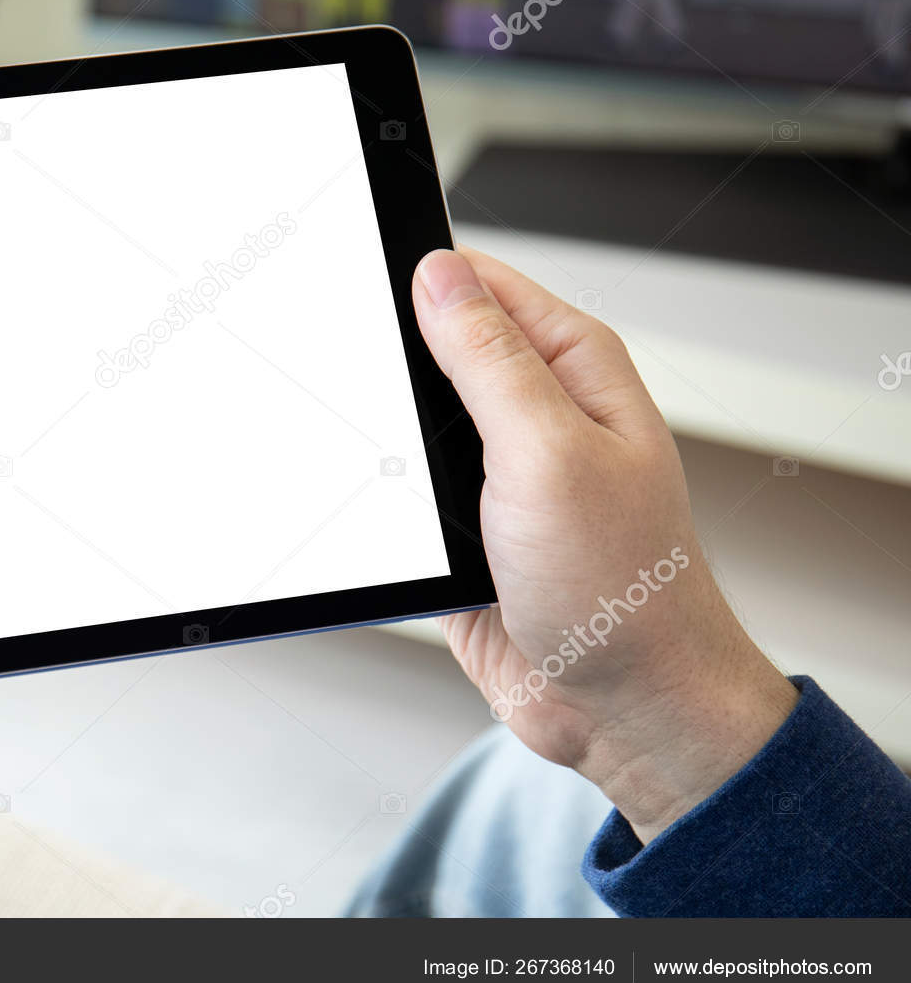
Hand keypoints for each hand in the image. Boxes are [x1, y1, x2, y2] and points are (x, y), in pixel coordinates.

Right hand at [412, 248, 796, 842]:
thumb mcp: (549, 451)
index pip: (478, 284)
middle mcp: (537, 412)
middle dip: (388, 369)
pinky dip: (383, 504)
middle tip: (363, 395)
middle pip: (433, 350)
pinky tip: (383, 521)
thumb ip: (489, 359)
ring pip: (408, 426)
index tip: (359, 286)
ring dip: (384, 444)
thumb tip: (438, 275)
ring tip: (385, 473)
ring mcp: (498, 472)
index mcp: (573, 367)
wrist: (621, 708)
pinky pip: (401, 495)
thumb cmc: (622, 590)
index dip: (419, 281)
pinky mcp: (464, 529)